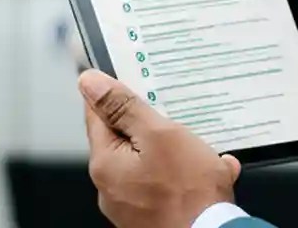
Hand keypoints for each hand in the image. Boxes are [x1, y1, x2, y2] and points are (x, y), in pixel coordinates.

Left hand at [79, 70, 240, 227]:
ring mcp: (130, 205)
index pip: (97, 114)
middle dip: (152, 125)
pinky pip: (164, 184)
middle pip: (125, 139)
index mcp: (105, 163)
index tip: (136, 83)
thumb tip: (90, 83)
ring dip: (173, 151)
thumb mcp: (159, 134)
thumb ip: (123, 107)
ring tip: (200, 149)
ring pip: (148, 162)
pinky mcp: (150, 216)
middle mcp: (110, 187)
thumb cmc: (188, 191)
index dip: (116, 94)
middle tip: (177, 118)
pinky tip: (207, 171)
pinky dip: (183, 175)